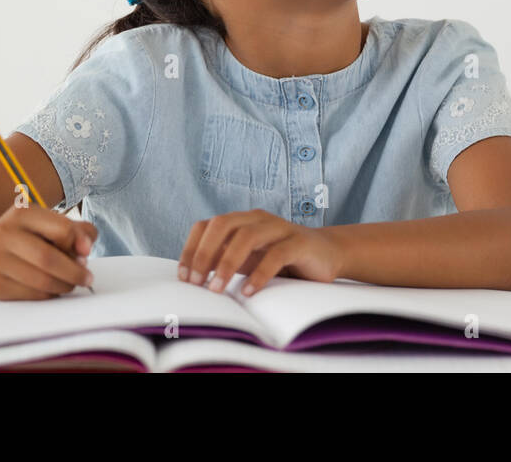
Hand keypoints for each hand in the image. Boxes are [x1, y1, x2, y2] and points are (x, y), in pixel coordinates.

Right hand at [0, 204, 97, 299]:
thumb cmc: (30, 236)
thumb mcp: (52, 224)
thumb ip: (78, 231)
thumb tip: (85, 250)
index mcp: (22, 212)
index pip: (62, 230)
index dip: (79, 243)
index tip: (87, 253)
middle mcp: (3, 233)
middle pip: (49, 259)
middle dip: (74, 272)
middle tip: (87, 278)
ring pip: (42, 281)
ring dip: (65, 286)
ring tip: (71, 283)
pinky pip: (32, 296)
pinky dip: (50, 295)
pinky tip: (52, 288)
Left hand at [177, 209, 345, 296]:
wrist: (326, 254)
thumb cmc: (281, 259)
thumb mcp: (248, 259)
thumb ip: (223, 261)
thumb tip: (189, 279)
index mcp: (241, 220)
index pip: (206, 225)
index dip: (191, 249)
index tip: (183, 277)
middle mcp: (257, 219)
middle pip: (222, 224)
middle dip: (204, 254)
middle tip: (196, 283)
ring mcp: (279, 227)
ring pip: (246, 236)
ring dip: (226, 264)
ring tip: (217, 289)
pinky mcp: (299, 242)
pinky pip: (276, 254)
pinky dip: (259, 273)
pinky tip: (249, 291)